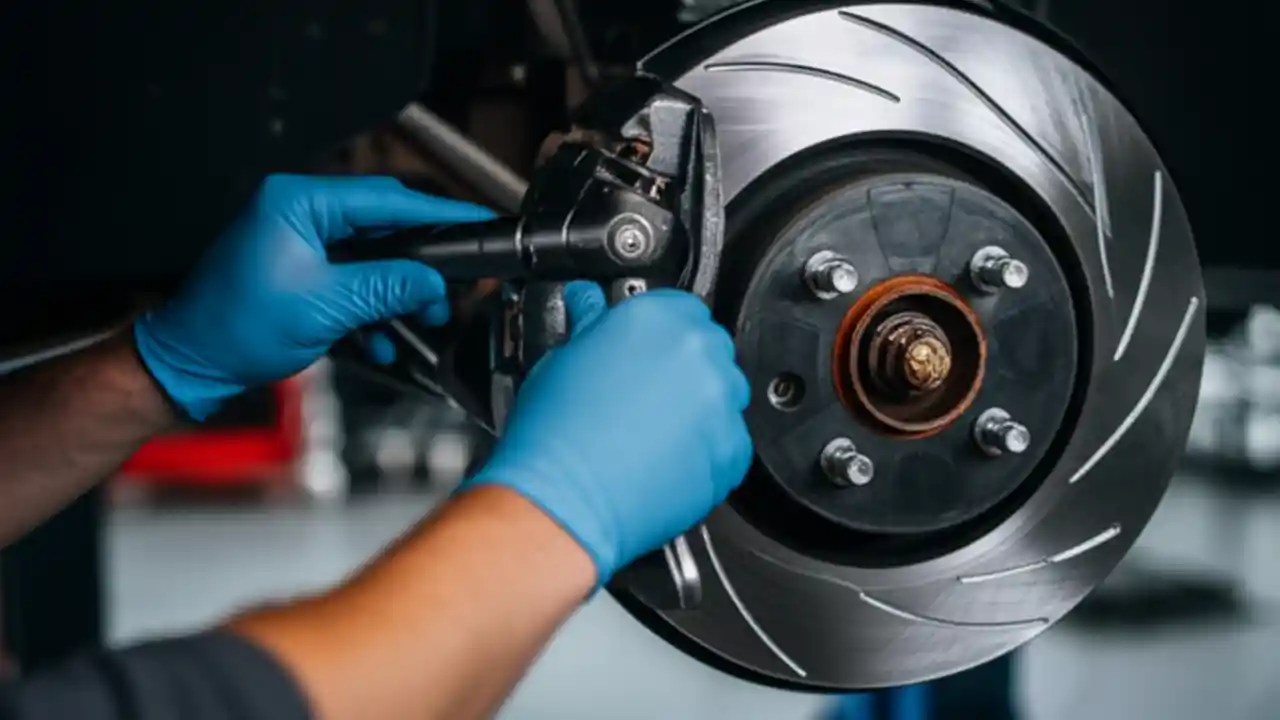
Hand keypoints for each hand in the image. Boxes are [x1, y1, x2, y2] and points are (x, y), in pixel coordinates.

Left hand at [134, 174, 492, 419]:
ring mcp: (299, 241)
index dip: (438, 215)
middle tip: (454, 284)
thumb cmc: (233, 329)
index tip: (475, 221)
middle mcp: (299, 212)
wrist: (190, 364)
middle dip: (420, 263)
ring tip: (425, 316)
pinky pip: (353, 279)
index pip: (386, 200)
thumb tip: (432, 281)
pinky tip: (381, 336)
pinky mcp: (300, 269)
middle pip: (383, 226)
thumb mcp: (325, 306)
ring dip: (398, 291)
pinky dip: (372, 307)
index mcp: (298, 202)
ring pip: (372, 257)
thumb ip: (386, 288)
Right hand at [464, 282, 753, 583]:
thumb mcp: (560, 358)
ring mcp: (721, 402)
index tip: (647, 352)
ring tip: (652, 432)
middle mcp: (697, 353)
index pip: (681, 307)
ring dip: (697, 408)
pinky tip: (666, 458)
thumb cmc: (555, 434)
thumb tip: (589, 306)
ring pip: (722, 395)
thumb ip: (590, 324)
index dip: (662, 333)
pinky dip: (706, 449)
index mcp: (657, 317)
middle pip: (708, 350)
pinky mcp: (733, 450)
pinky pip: (730, 442)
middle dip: (681, 370)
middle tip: (645, 396)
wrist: (566, 500)